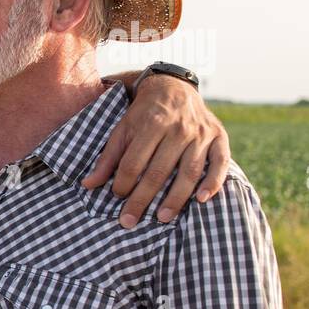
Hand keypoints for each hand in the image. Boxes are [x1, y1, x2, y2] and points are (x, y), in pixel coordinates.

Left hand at [83, 74, 230, 227]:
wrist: (173, 87)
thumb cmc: (143, 114)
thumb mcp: (122, 129)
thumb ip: (108, 158)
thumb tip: (87, 185)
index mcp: (151, 124)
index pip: (134, 162)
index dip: (123, 183)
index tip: (116, 198)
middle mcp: (178, 129)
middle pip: (159, 171)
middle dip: (142, 199)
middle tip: (130, 221)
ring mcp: (201, 134)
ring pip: (190, 171)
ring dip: (176, 197)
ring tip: (163, 218)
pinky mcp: (219, 137)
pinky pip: (221, 162)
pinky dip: (214, 181)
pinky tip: (202, 200)